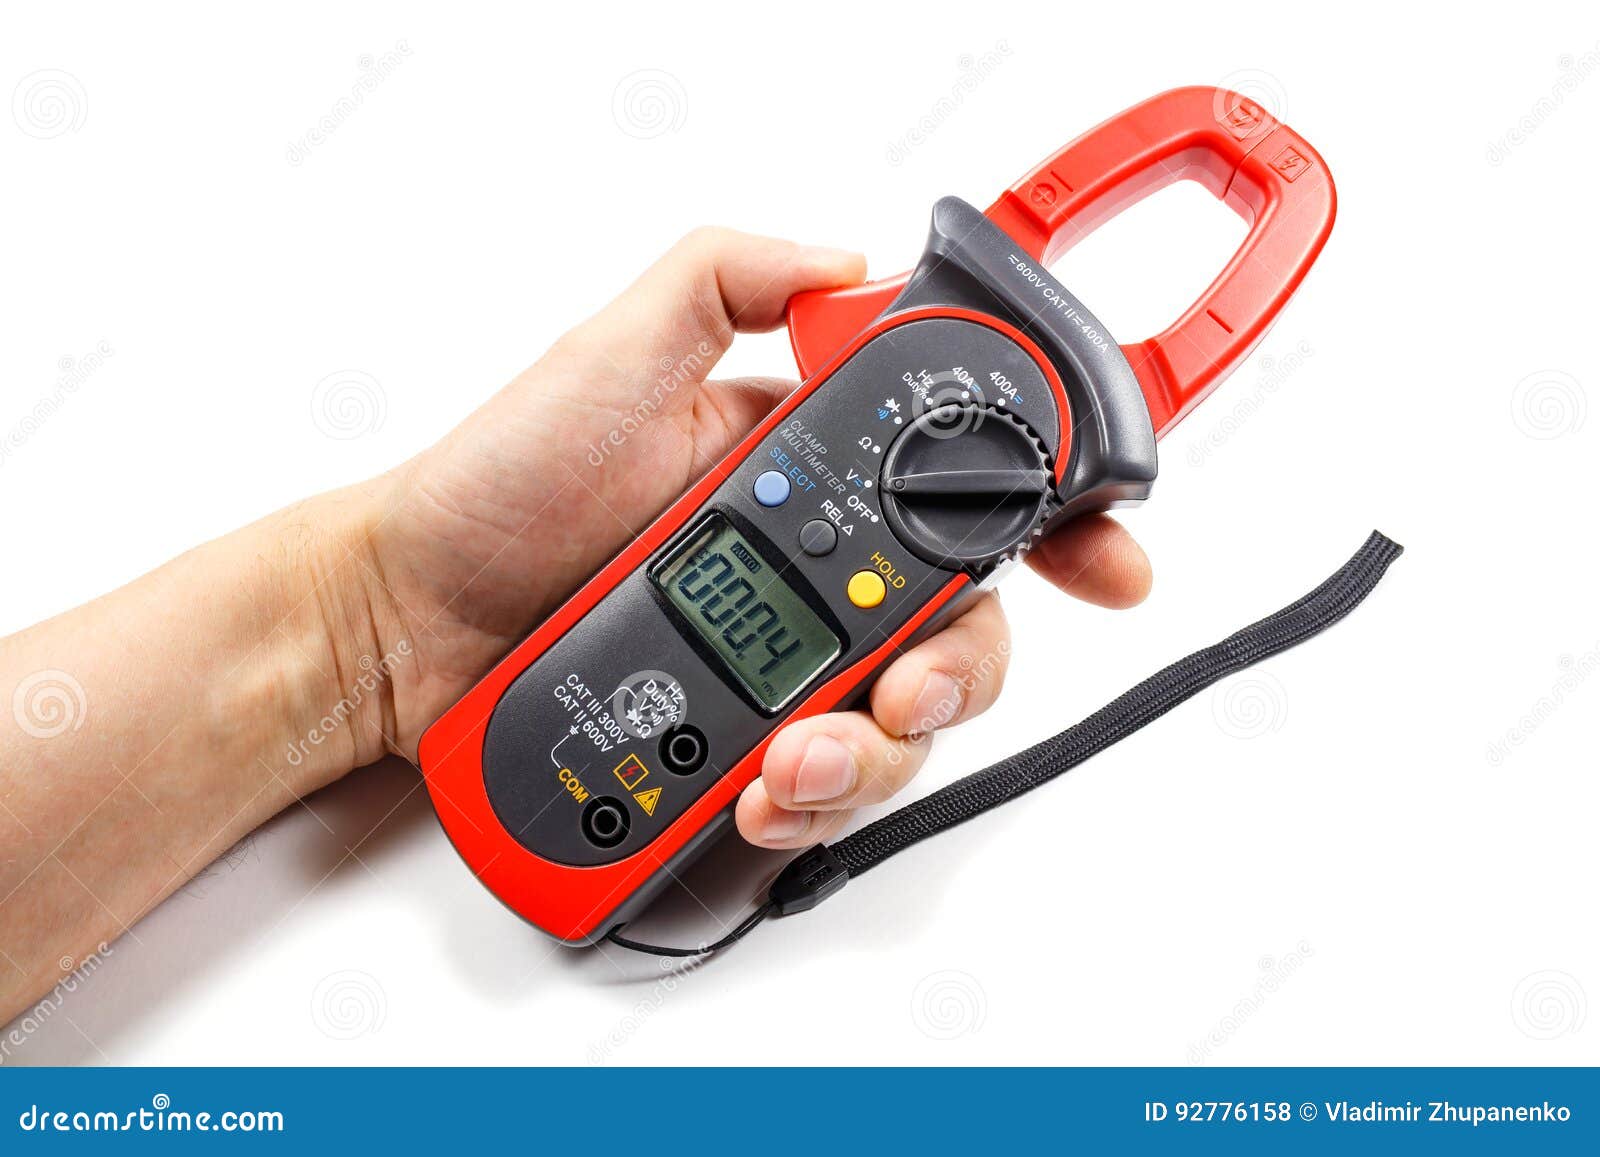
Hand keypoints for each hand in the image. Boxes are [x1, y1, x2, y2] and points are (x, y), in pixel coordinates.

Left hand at [359, 228, 1151, 846]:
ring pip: (901, 724)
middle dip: (960, 672)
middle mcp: (812, 570)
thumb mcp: (614, 349)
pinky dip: (810, 803)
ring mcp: (781, 663)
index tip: (1106, 563)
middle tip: (901, 686)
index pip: (964, 491)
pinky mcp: (741, 743)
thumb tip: (854, 261)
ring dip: (871, 753)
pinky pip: (822, 786)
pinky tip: (757, 794)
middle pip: (960, 629)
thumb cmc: (497, 483)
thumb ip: (729, 278)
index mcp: (807, 469)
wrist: (405, 623)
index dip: (1059, 524)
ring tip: (787, 761)